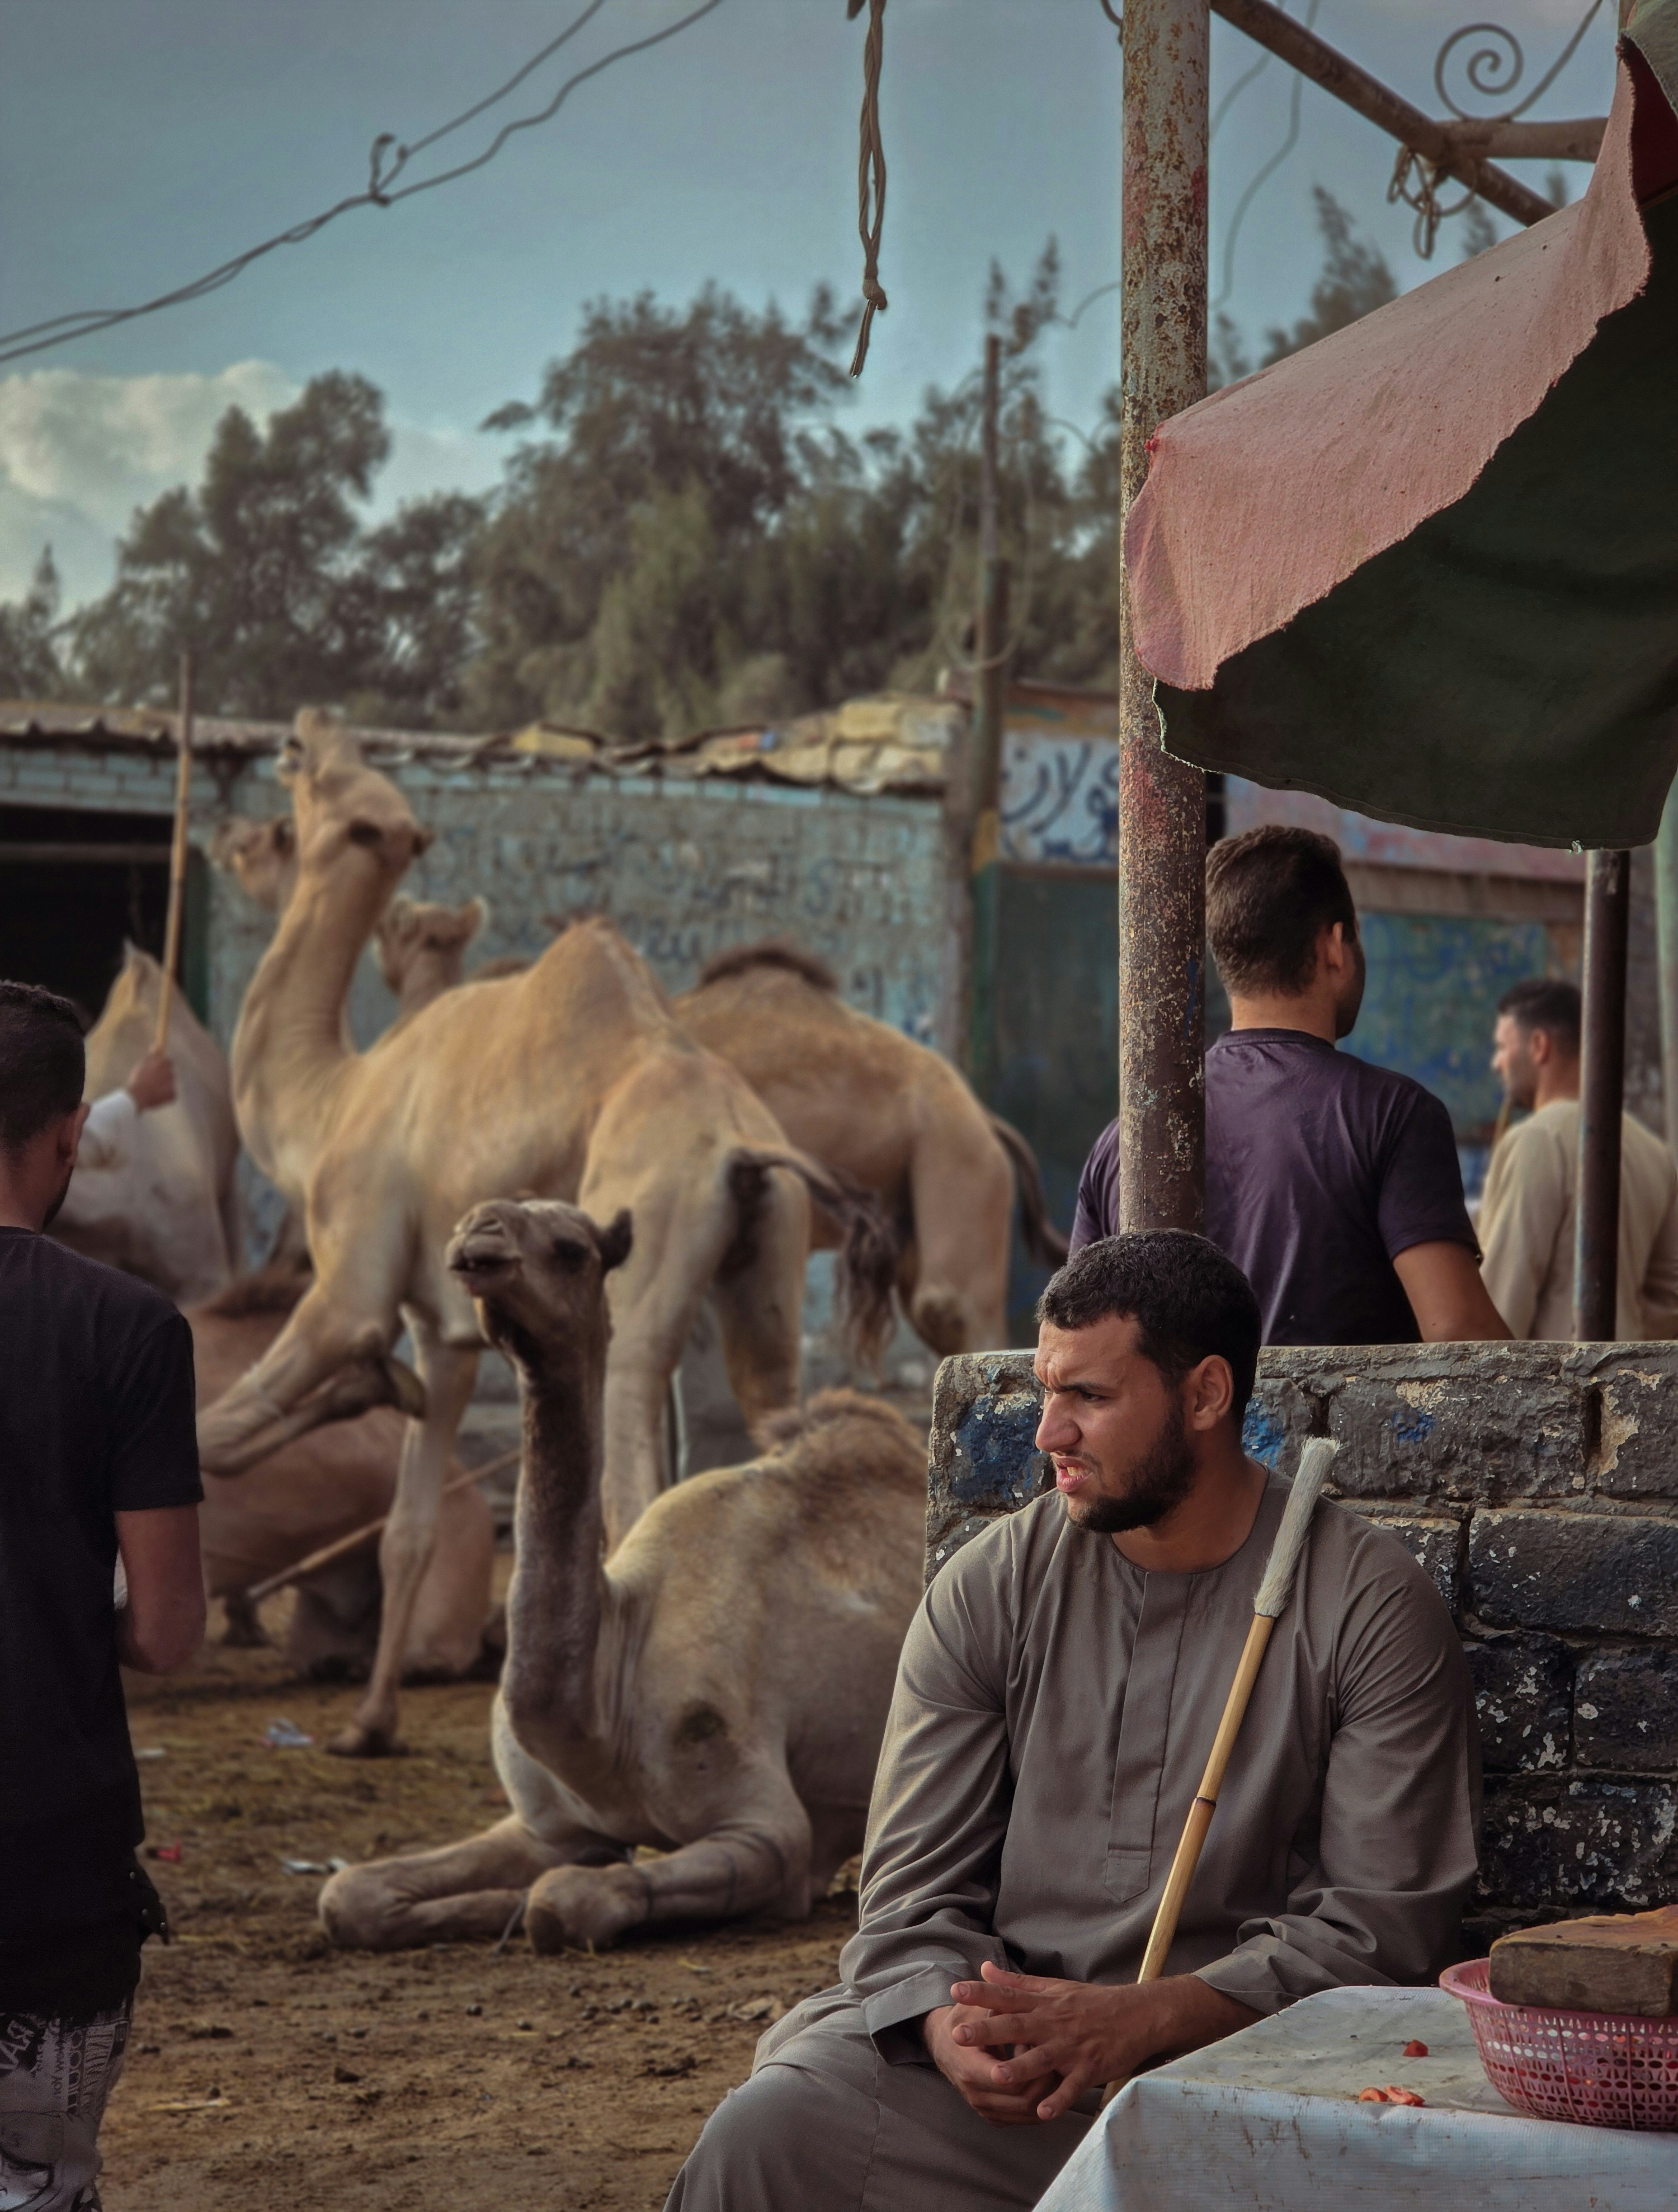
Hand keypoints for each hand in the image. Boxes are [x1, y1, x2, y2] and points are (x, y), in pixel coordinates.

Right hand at [126, 1049, 176, 1111]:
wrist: (137, 1096)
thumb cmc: (138, 1079)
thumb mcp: (143, 1064)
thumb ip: (152, 1055)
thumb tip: (157, 1044)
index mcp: (164, 1064)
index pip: (168, 1061)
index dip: (162, 1065)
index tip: (156, 1069)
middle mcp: (171, 1072)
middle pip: (169, 1073)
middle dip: (162, 1076)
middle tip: (152, 1081)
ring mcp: (173, 1084)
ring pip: (169, 1084)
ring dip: (162, 1086)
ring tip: (151, 1089)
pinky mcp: (173, 1094)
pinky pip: (170, 1094)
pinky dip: (164, 1096)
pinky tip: (155, 1096)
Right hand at [920, 2002, 1060, 2127]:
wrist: (944, 2045)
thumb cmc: (963, 2022)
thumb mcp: (974, 2008)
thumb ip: (995, 2006)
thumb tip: (1017, 1994)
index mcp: (970, 2068)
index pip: (1008, 2079)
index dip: (1025, 2062)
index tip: (1029, 2042)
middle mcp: (976, 2095)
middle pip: (1023, 2100)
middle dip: (1042, 2080)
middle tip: (1052, 2058)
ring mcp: (985, 2109)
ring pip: (1027, 2112)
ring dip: (1044, 2093)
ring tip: (1051, 2069)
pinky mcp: (994, 2115)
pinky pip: (1023, 2118)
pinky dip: (1038, 2103)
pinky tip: (1044, 2082)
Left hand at [947, 1962, 1259, 2122]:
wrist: (1137, 2014)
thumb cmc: (1091, 2002)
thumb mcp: (1053, 1987)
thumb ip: (1017, 1983)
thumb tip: (985, 1968)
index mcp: (1044, 2004)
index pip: (1007, 1996)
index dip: (981, 1993)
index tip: (955, 1991)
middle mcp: (1054, 2023)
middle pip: (1017, 2026)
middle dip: (988, 2031)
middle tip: (959, 2034)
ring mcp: (1072, 2047)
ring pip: (1042, 2058)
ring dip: (1019, 2067)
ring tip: (997, 2075)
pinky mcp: (1090, 2067)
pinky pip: (1072, 2086)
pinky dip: (1059, 2099)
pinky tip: (1043, 2112)